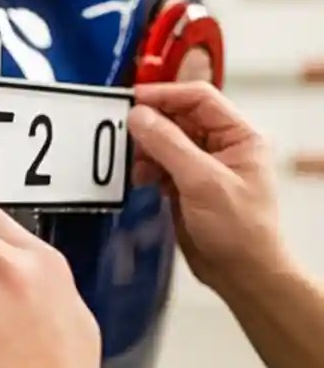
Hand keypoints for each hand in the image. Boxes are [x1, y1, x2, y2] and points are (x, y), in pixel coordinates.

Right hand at [129, 82, 288, 291]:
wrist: (241, 272)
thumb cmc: (242, 232)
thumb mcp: (202, 181)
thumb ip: (168, 145)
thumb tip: (141, 117)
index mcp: (240, 136)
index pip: (199, 99)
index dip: (166, 95)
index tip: (134, 100)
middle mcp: (223, 146)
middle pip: (179, 118)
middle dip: (152, 126)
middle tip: (126, 132)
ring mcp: (204, 166)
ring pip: (165, 141)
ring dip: (146, 150)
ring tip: (137, 164)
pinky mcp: (187, 185)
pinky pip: (160, 164)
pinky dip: (146, 168)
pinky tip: (142, 179)